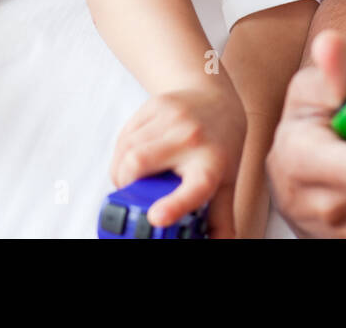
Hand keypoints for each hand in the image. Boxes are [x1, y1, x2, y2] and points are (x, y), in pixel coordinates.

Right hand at [109, 86, 246, 237]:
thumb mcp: (225, 183)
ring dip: (119, 172)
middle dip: (125, 185)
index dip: (175, 205)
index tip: (156, 218)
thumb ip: (219, 220)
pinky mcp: (155, 105)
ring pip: (125, 151)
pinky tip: (132, 157)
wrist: (216, 98)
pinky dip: (120, 154)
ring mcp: (172, 118)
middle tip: (131, 194)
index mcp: (211, 165)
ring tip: (131, 178)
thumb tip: (218, 246)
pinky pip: (124, 137)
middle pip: (139, 163)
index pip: (195, 187)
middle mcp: (192, 138)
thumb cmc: (220, 148)